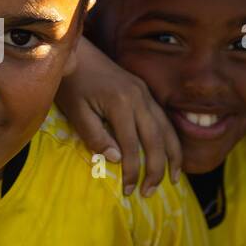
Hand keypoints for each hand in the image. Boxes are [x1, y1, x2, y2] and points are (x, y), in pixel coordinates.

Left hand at [56, 36, 181, 193]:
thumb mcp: (76, 112)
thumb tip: (118, 159)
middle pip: (156, 140)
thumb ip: (96, 136)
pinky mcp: (145, 91)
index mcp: (120, 104)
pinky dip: (170, 138)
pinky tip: (170, 153)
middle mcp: (139, 98)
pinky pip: (164, 118)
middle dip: (156, 170)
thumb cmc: (72, 84)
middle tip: (149, 193)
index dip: (132, 172)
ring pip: (167, 129)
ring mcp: (145, 93)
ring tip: (173, 179)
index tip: (129, 191)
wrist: (77, 52)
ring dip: (172, 156)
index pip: (132, 147)